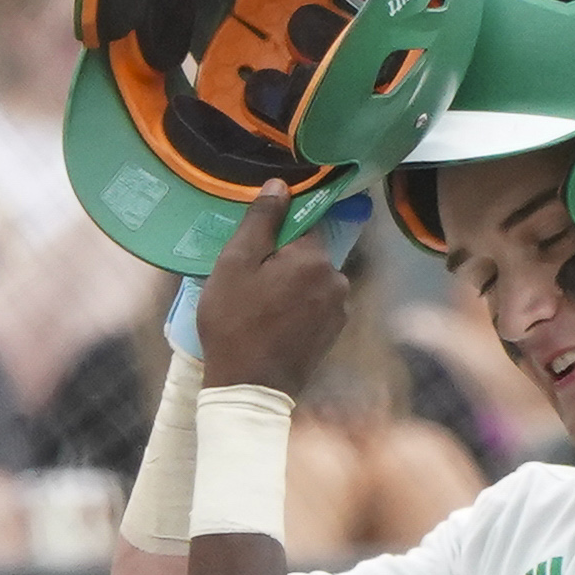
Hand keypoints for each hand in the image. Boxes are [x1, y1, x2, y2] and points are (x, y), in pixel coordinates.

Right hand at [195, 181, 349, 395]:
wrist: (249, 389)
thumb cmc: (235, 323)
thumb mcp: (236, 264)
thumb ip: (261, 221)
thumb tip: (280, 185)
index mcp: (316, 258)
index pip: (303, 223)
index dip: (276, 231)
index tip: (254, 246)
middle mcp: (337, 280)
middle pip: (307, 254)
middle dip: (281, 260)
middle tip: (248, 279)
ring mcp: (339, 310)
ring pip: (310, 280)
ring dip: (289, 285)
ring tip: (257, 304)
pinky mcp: (333, 334)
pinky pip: (314, 305)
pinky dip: (296, 307)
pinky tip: (271, 322)